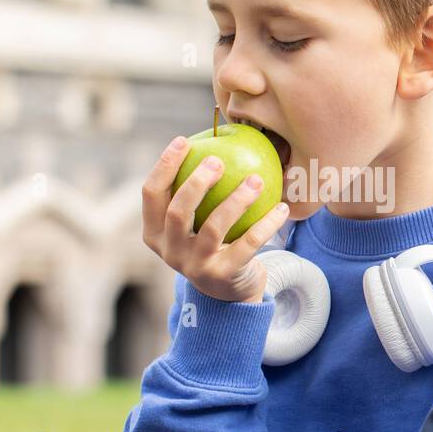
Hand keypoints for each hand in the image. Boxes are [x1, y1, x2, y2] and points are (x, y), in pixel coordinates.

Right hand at [141, 136, 289, 303]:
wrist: (229, 293)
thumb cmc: (211, 242)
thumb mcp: (194, 222)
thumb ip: (194, 191)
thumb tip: (214, 139)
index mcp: (154, 233)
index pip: (151, 194)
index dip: (164, 165)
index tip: (184, 140)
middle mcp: (170, 251)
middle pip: (178, 212)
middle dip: (196, 182)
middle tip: (218, 160)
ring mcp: (194, 267)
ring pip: (214, 228)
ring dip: (236, 200)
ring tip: (256, 180)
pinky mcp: (222, 277)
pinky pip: (247, 245)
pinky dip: (266, 224)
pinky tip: (281, 207)